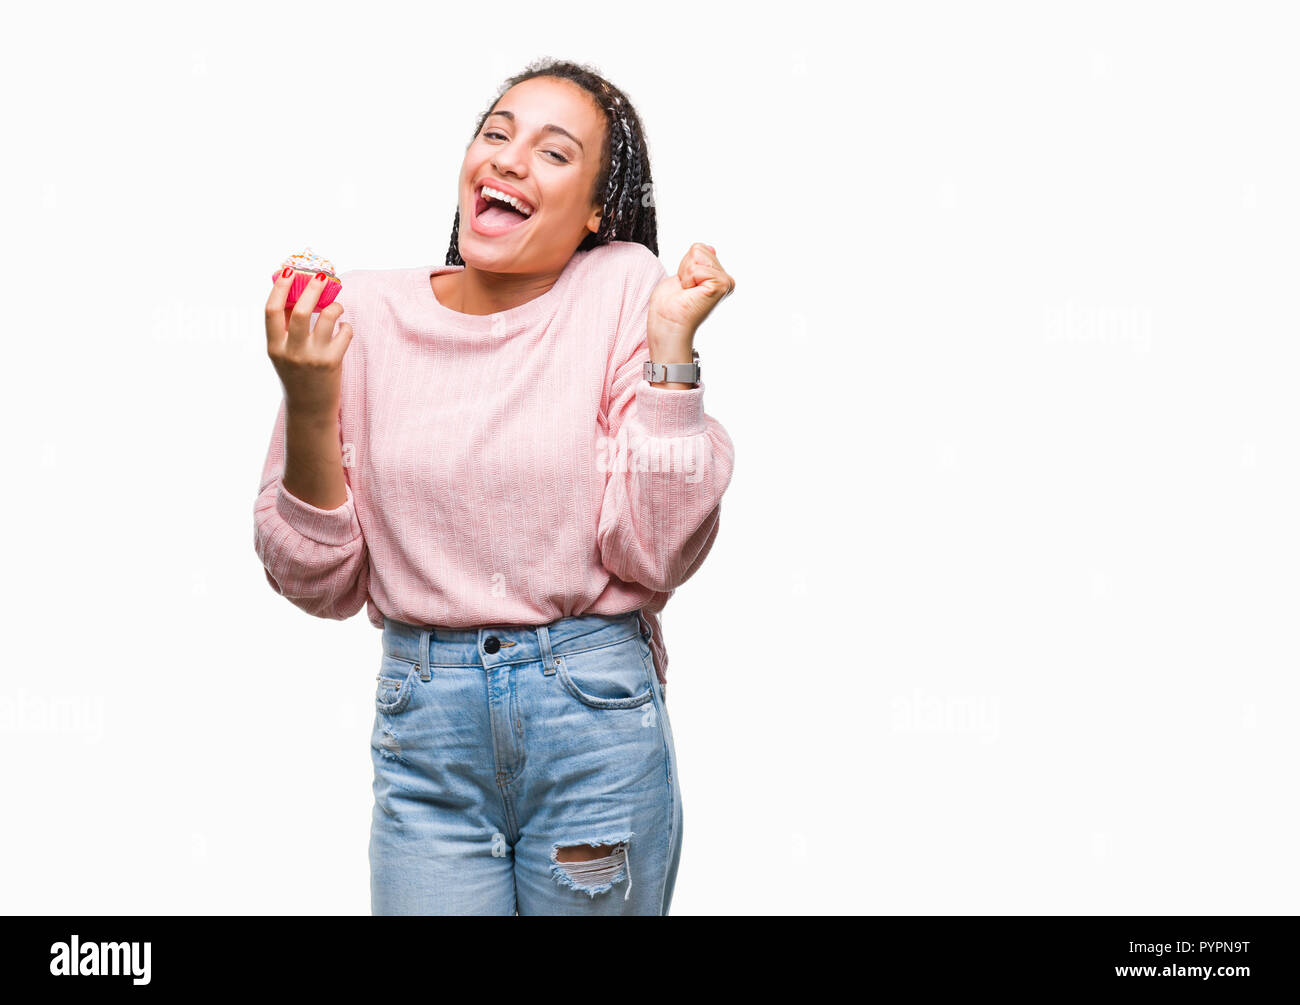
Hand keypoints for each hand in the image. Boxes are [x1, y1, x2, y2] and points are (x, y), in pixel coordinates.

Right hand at [265, 268, 353, 418]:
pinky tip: (344, 329)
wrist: (309, 411)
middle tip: (322, 278)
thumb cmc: (297, 377)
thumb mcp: (283, 354)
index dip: (279, 288)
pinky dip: (347, 326)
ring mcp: (312, 357)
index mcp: (273, 346)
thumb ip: (286, 328)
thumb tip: (294, 293)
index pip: (271, 310)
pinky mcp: (332, 363)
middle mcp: (290, 351)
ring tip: (337, 307)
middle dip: (313, 288)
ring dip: (335, 306)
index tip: (289, 272)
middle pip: (301, 309)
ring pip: (327, 317)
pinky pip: (344, 332)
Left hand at [647, 242, 735, 352]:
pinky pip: (696, 268)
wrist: (668, 324)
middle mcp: (726, 280)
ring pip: (697, 255)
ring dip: (685, 274)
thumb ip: (698, 262)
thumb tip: (711, 249)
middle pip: (699, 249)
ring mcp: (726, 283)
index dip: (685, 266)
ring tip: (688, 292)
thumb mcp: (684, 275)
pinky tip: (690, 294)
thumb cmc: (671, 305)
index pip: (699, 249)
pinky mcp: (721, 286)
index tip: (685, 287)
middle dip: (685, 268)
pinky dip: (687, 279)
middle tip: (686, 290)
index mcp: (718, 277)